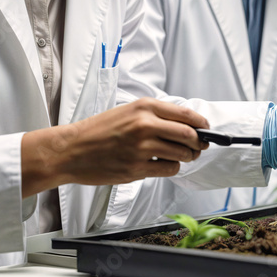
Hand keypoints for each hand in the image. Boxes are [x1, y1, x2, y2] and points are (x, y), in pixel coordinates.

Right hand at [21, 98, 209, 196]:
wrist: (71, 150)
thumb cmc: (98, 131)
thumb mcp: (128, 111)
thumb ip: (155, 115)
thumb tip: (186, 124)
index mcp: (144, 107)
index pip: (186, 115)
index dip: (202, 125)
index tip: (206, 130)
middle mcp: (145, 125)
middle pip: (189, 136)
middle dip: (199, 143)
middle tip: (198, 147)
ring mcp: (141, 148)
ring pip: (181, 154)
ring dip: (185, 157)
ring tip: (177, 156)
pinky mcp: (136, 168)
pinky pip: (168, 169)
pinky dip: (171, 168)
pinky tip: (162, 165)